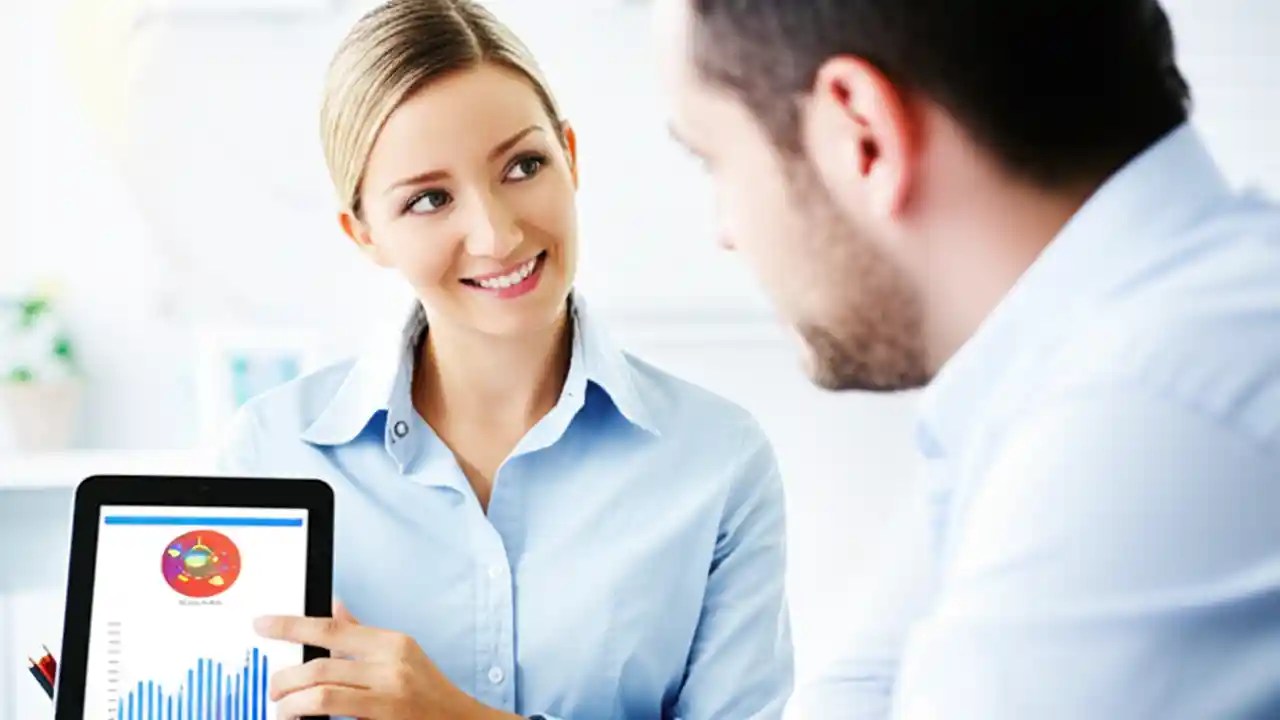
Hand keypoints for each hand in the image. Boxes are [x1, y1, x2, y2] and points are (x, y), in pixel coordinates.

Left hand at [255, 601, 520, 719]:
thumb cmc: (428, 690)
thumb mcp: (401, 654)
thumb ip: (363, 634)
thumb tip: (333, 607)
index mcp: (393, 643)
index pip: (332, 628)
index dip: (291, 626)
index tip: (263, 625)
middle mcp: (391, 668)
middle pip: (319, 667)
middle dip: (286, 679)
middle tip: (274, 687)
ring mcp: (388, 699)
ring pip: (320, 697)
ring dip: (292, 704)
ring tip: (283, 707)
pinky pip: (333, 719)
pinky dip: (309, 718)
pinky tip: (301, 719)